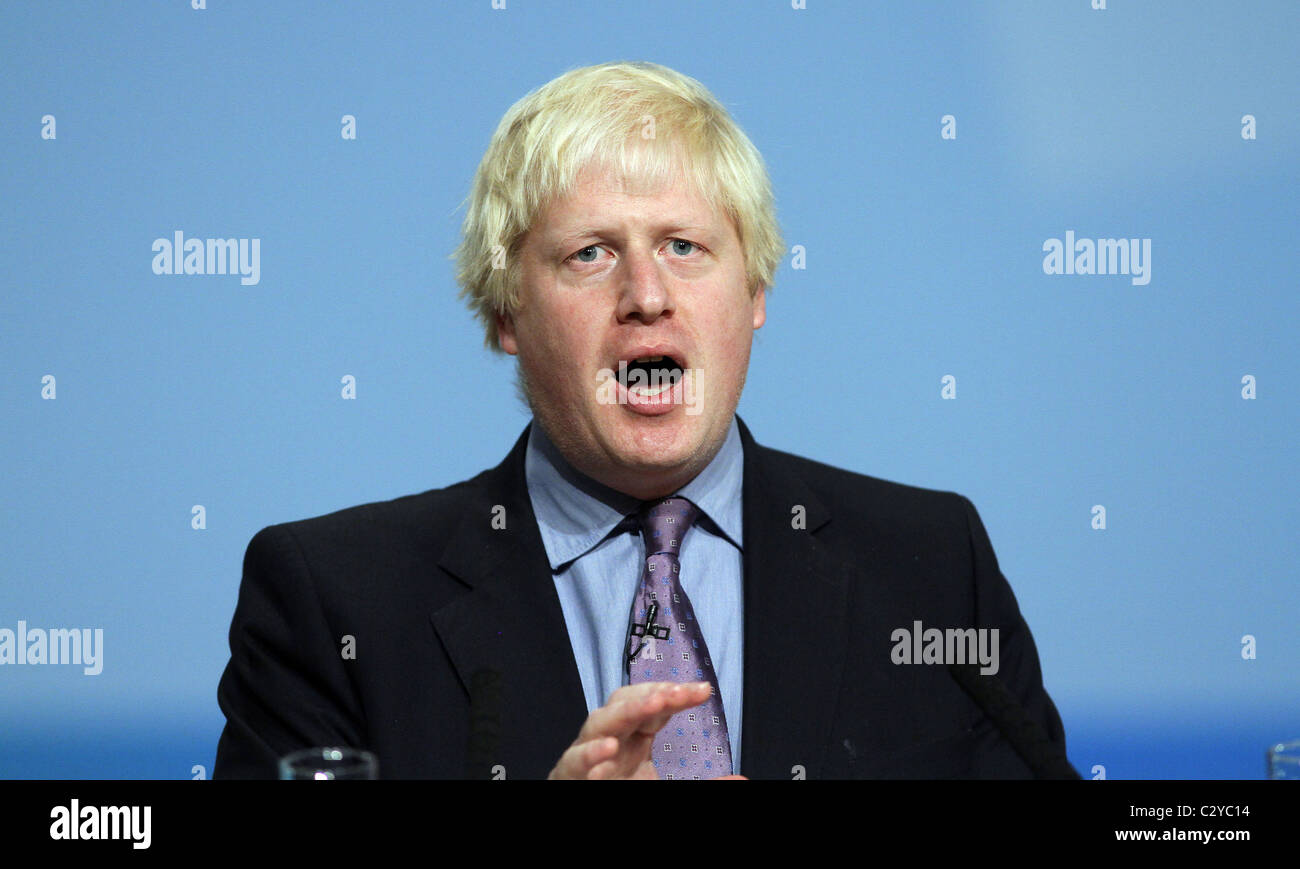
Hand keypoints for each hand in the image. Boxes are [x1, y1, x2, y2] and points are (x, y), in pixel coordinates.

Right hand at [547, 681, 745, 779]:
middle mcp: (609, 741)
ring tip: (651, 705)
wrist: (592, 820)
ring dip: (623, 713)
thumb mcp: (669, 791)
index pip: (654, 706)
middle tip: (674, 693)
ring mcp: (586, 757)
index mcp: (632, 739)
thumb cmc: (624, 793)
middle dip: (648, 694)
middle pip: (623, 703)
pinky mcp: (568, 777)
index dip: (675, 695)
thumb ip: (704, 786)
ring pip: (598, 723)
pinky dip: (588, 755)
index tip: (703, 690)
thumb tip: (743, 780)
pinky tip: (608, 750)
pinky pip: (573, 762)